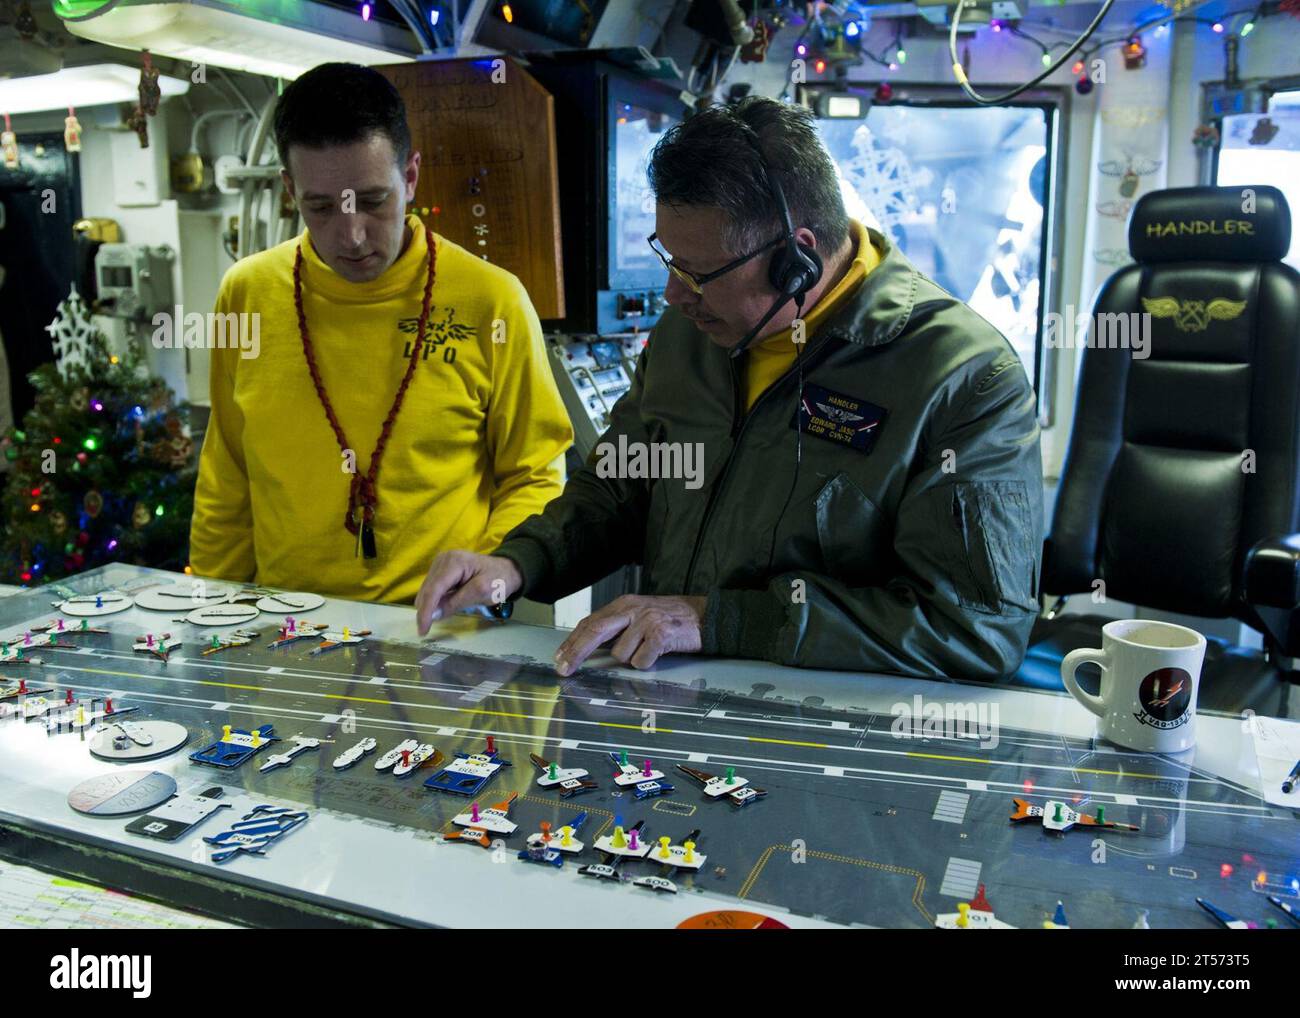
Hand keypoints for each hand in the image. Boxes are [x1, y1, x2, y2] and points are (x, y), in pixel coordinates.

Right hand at [415, 551, 522, 634]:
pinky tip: (439, 610)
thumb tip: (433, 615)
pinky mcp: (441, 570)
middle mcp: (443, 560)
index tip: (422, 630)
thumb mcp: (482, 593)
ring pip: (426, 590)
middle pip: (427, 590)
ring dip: (428, 606)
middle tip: (426, 631)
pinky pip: (432, 589)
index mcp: (454, 562)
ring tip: (434, 620)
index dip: (426, 611)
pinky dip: (433, 601)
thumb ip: (456, 602)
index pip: (434, 589)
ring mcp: (441, 564)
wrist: (507, 569)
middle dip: (425, 611)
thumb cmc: (499, 580)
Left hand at [554, 594, 706, 674]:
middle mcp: (632, 609)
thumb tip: (587, 645)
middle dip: (576, 653)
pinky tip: (658, 653)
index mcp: (623, 604)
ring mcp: (646, 621)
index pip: (590, 623)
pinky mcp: (661, 635)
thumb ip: (617, 626)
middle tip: (564, 670)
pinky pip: (641, 662)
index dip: (572, 642)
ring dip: (631, 659)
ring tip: (649, 649)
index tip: (560, 658)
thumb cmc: (670, 618)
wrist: (704, 616)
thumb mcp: (639, 614)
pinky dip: (647, 663)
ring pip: (621, 654)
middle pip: (595, 632)